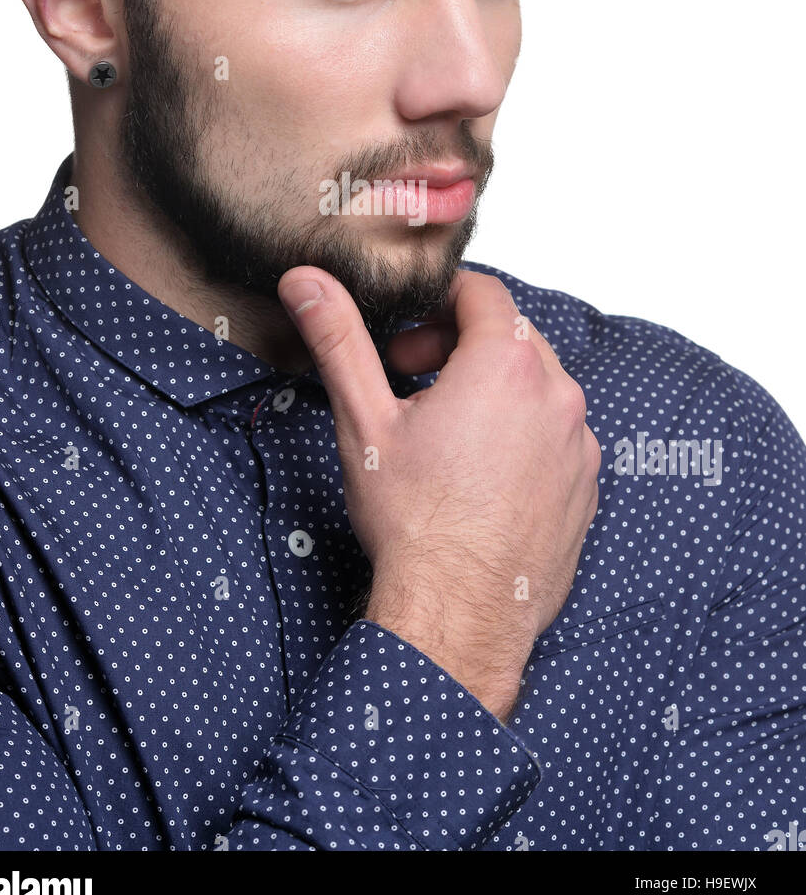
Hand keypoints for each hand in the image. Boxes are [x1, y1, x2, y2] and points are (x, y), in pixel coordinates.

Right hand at [278, 267, 600, 720]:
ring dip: (493, 390)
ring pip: (537, 386)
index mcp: (506, 363)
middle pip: (511, 336)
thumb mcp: (364, 418)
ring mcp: (578, 443)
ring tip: (445, 430)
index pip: (483, 292)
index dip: (437, 303)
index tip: (408, 333)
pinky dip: (522, 435)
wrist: (460, 612)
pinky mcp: (586, 485)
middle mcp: (556, 395)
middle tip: (412, 378)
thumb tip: (307, 282)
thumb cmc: (417, 522)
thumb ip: (339, 338)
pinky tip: (481, 472)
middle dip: (458, 345)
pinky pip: (557, 435)